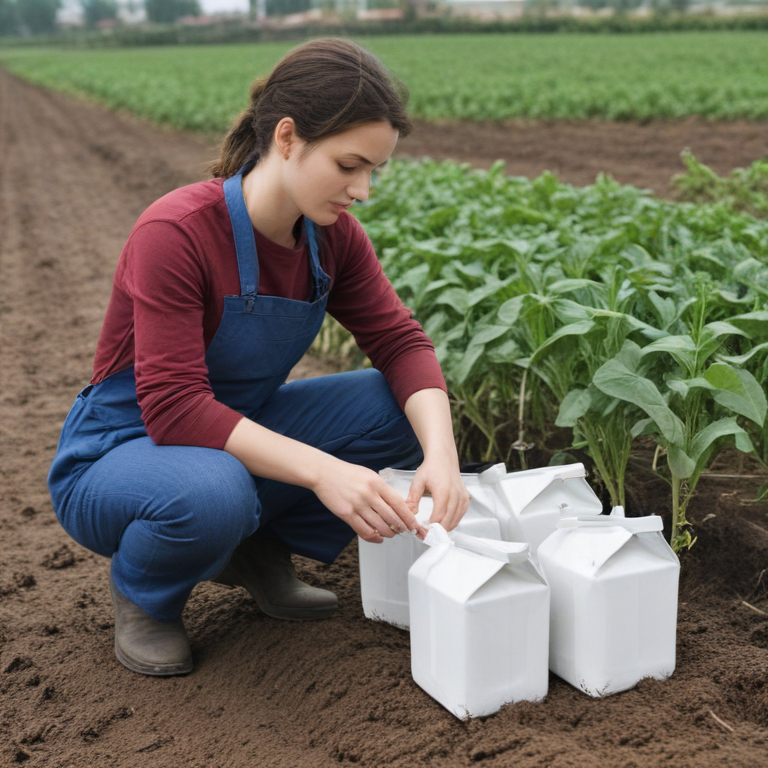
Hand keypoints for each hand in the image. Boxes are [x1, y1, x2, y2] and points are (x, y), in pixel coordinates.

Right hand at [311, 456, 428, 543]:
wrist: (324, 473)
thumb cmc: (347, 473)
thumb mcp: (369, 475)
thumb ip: (382, 489)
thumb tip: (397, 506)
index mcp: (377, 483)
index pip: (399, 504)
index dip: (409, 517)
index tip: (414, 525)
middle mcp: (369, 494)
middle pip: (391, 517)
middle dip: (401, 528)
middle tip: (404, 531)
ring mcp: (357, 504)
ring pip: (379, 526)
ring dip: (388, 533)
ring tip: (390, 533)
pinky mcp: (346, 514)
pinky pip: (364, 530)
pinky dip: (373, 537)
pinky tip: (377, 538)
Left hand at [405, 454, 470, 531]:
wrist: (443, 457)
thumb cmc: (431, 468)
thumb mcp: (418, 481)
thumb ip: (412, 499)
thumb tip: (409, 514)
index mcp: (443, 492)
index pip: (438, 517)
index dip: (431, 527)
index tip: (423, 531)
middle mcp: (456, 496)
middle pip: (448, 521)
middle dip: (438, 530)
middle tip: (427, 534)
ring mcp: (462, 497)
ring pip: (456, 520)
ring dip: (446, 527)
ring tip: (434, 529)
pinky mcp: (466, 498)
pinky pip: (461, 515)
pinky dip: (454, 521)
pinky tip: (445, 522)